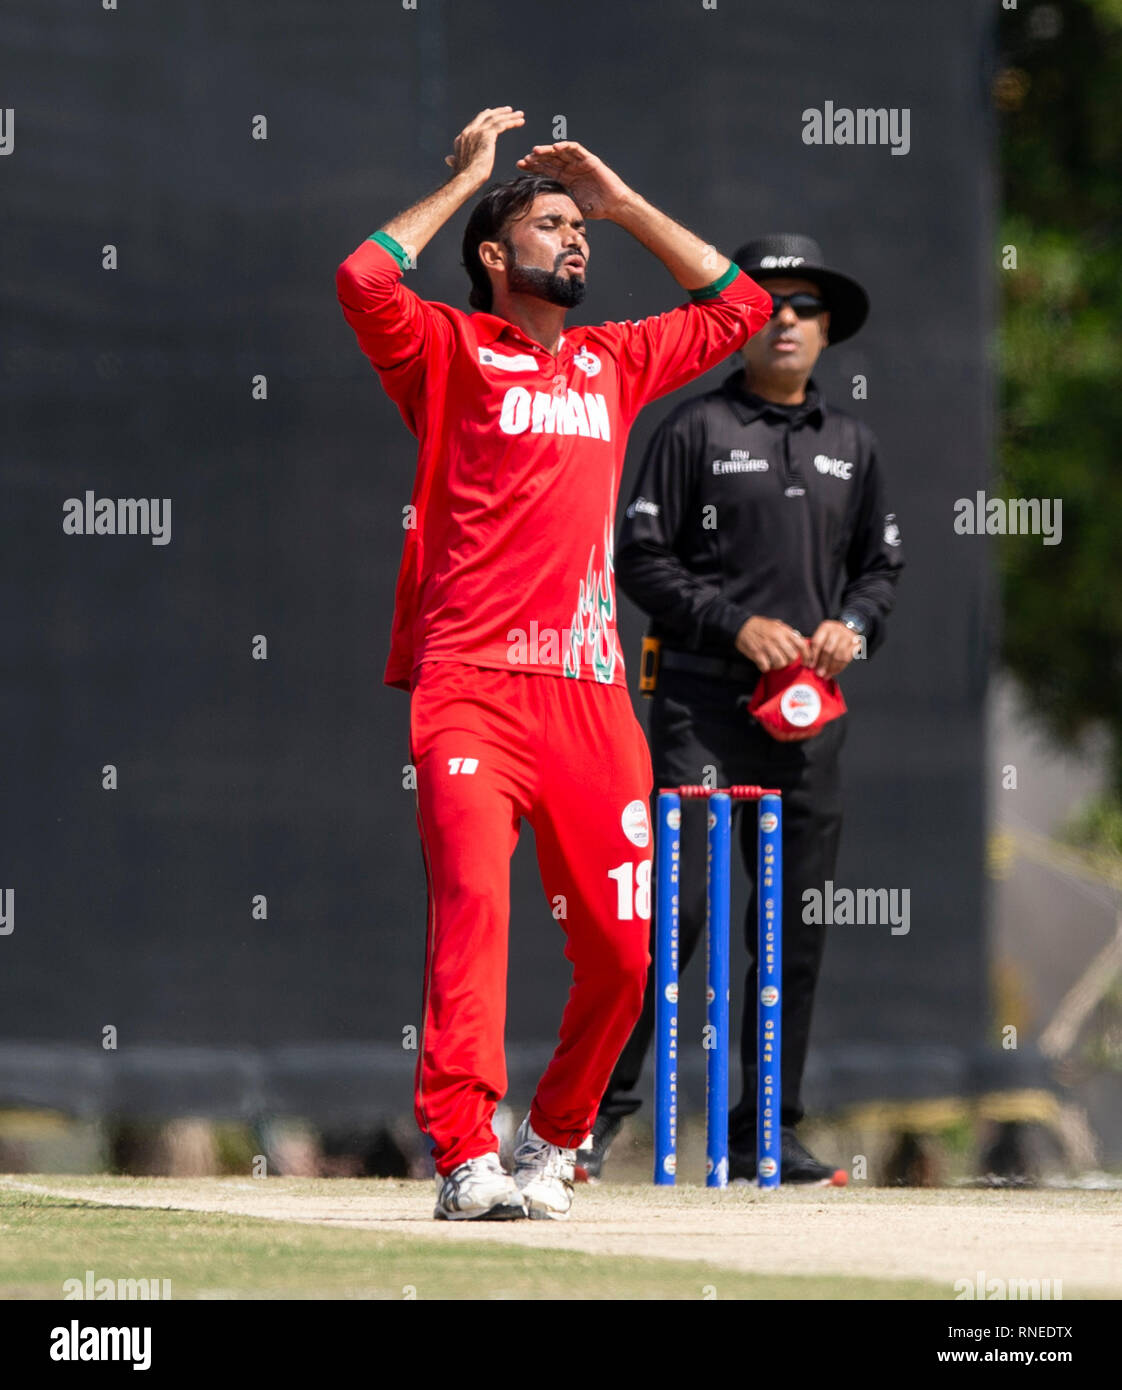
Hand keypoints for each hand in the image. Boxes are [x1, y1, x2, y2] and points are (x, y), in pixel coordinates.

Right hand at [445, 107, 525, 185]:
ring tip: (520, 114)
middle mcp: (469, 132)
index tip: (493, 114)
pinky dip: (512, 122)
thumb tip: (448, 159)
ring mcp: (477, 131)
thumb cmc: (464, 178)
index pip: (475, 123)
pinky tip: (521, 121)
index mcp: (462, 138)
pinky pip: (502, 124)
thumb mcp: (458, 165)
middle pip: (486, 116)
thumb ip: (455, 160)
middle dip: (498, 112)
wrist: (466, 179)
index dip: (485, 117)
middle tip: (509, 110)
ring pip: (496, 119)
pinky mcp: (487, 135)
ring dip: (509, 116)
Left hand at [515, 141, 631, 219]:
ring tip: (535, 152)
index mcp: (566, 178)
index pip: (546, 169)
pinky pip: (575, 149)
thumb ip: (561, 208)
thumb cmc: (597, 208)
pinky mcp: (589, 159)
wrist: (614, 205)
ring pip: (560, 152)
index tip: (519, 166)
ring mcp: (580, 162)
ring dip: (547, 151)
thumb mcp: (573, 208)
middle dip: (536, 159)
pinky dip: (565, 147)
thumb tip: (544, 219)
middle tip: (524, 160)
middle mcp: (571, 168)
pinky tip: (555, 148)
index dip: (533, 167)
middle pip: (550, 159)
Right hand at [734, 617, 809, 671]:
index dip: (807, 655)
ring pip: (781, 663)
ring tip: (772, 662)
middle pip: (792, 657)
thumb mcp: (776, 624)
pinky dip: (765, 667)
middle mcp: (777, 639)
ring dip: (777, 665)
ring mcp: (767, 647)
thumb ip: (787, 633)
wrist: (741, 626)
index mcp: (783, 631)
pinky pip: (767, 667)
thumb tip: (798, 641)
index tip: (807, 662)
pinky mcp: (757, 654)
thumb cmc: (760, 626)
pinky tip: (763, 663)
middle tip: (783, 659)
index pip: (801, 644)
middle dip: (789, 660)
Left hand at [805, 620, 859, 678]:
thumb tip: (808, 663)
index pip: (818, 642)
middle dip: (823, 663)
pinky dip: (839, 668)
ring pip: (838, 655)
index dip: (814, 656)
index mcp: (826, 627)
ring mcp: (848, 637)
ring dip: (831, 668)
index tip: (810, 666)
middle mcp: (837, 630)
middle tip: (819, 673)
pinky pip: (846, 659)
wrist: (849, 628)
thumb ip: (815, 647)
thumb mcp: (821, 635)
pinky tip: (833, 672)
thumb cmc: (831, 635)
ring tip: (826, 675)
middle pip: (829, 649)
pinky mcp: (855, 644)